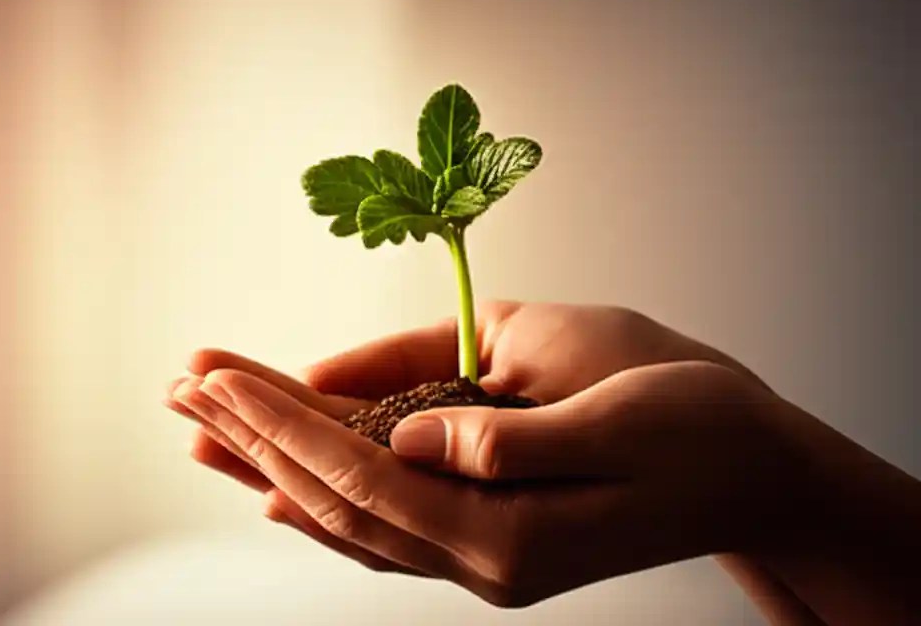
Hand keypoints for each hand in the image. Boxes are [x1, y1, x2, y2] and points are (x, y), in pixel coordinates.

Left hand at [174, 357, 805, 606]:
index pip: (365, 478)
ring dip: (271, 465)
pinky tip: (276, 483)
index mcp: (511, 534)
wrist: (757, 469)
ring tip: (201, 427)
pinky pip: (384, 522)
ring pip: (350, 513)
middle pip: (338, 498)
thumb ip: (508, 438)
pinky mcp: (486, 533)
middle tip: (181, 388)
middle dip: (255, 438)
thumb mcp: (619, 420)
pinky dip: (323, 497)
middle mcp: (482, 558)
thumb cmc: (701, 428)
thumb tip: (405, 437)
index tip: (215, 381)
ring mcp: (481, 554)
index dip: (283, 426)